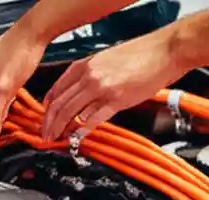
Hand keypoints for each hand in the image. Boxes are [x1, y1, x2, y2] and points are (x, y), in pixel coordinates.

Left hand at [40, 30, 188, 141]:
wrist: (164, 51)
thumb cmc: (140, 54)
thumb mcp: (106, 60)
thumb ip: (90, 76)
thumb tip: (80, 94)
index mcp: (85, 65)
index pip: (56, 90)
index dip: (47, 109)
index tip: (45, 120)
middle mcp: (89, 76)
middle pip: (60, 104)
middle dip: (50, 124)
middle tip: (46, 136)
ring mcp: (102, 88)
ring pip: (72, 113)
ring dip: (62, 129)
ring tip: (58, 139)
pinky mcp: (117, 100)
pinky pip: (93, 119)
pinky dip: (82, 130)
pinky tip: (77, 137)